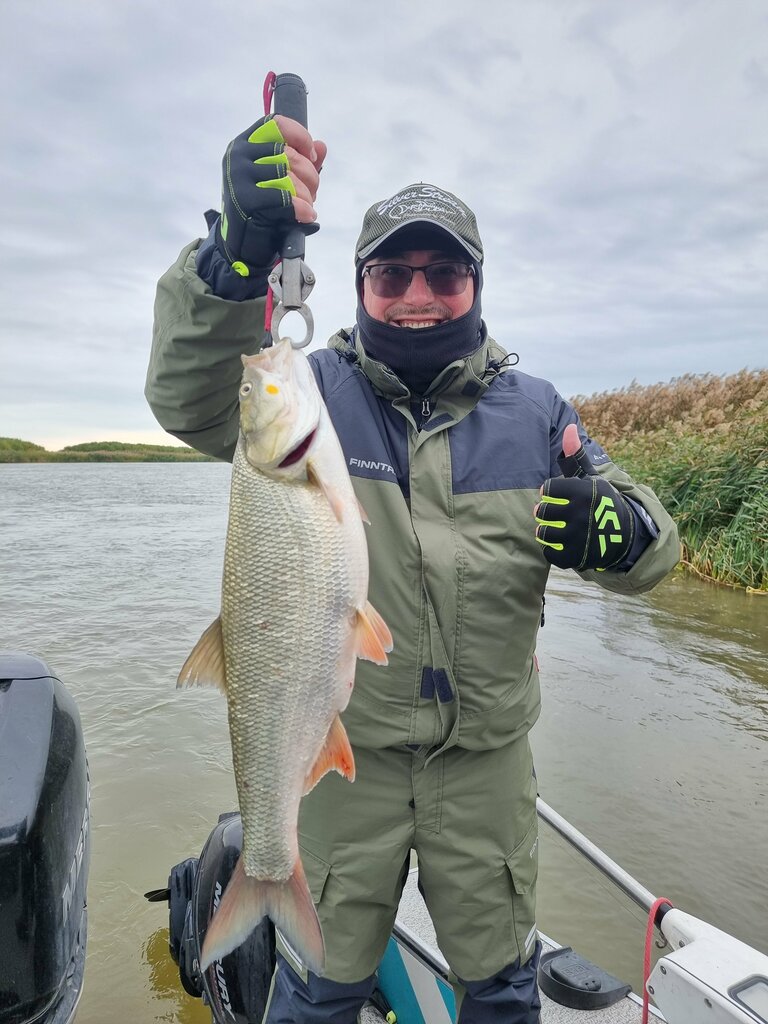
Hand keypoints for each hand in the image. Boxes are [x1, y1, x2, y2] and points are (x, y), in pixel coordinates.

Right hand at [216, 115, 325, 275]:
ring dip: (306, 194)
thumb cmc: (264, 209)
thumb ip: (303, 162)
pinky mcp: (243, 199)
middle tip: (313, 191)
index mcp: (246, 143)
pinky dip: (300, 207)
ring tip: (308, 206)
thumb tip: (321, 146)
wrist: (243, 244)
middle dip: (309, 174)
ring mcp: (238, 177)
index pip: (277, 123)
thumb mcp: (284, 181)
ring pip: (286, 174)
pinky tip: (307, 215)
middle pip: (287, 152)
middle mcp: (238, 155)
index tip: (312, 158)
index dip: (300, 137)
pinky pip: (281, 197)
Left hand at [534, 426, 634, 569]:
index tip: (558, 494)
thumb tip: (568, 428)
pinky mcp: (577, 557)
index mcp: (583, 491)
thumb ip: (576, 456)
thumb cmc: (600, 501)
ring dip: (546, 530)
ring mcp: (579, 537)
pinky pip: (550, 554)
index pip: (547, 489)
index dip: (550, 492)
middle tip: (555, 512)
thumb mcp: (591, 478)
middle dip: (546, 512)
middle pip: (542, 512)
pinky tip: (563, 542)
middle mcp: (581, 514)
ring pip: (543, 533)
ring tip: (556, 526)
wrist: (624, 534)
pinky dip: (552, 549)